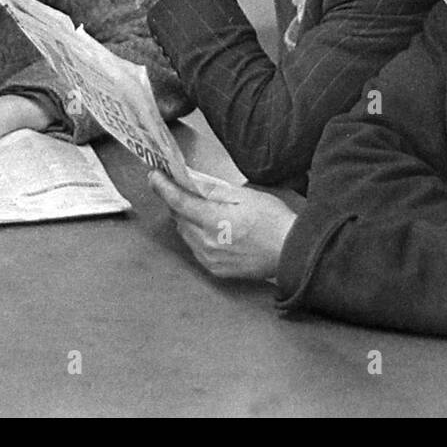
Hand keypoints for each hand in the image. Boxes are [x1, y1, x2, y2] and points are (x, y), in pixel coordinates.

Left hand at [148, 169, 296, 279]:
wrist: (292, 252)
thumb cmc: (273, 221)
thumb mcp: (245, 196)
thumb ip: (215, 190)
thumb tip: (193, 183)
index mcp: (213, 220)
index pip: (177, 201)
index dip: (162, 187)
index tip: (154, 176)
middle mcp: (206, 242)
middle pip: (179, 218)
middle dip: (177, 202)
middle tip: (181, 188)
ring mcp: (210, 259)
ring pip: (185, 234)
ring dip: (187, 220)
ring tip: (200, 208)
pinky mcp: (216, 270)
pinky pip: (196, 249)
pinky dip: (196, 236)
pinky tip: (210, 229)